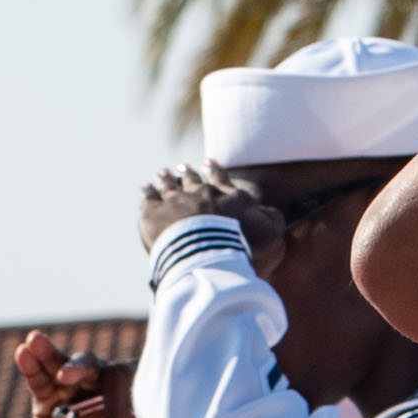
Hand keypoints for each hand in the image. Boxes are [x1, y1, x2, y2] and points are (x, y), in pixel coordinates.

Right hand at [13, 331, 141, 417]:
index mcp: (131, 385)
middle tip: (67, 377)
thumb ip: (139, 416)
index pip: (121, 380)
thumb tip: (148, 398)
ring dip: (48, 353)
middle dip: (79, 368)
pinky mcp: (49, 404)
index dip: (117, 404)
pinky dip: (31, 367)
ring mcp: (73, 391)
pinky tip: (23, 352)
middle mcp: (102, 381)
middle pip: (91, 365)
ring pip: (61, 366)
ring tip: (35, 340)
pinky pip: (40, 383)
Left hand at [136, 159, 271, 265]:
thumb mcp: (272, 233)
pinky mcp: (153, 214)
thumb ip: (272, 219)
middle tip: (182, 167)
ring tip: (162, 174)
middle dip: (187, 174)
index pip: (220, 180)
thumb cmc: (243, 247)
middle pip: (192, 181)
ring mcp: (175, 202)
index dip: (214, 171)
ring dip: (166, 179)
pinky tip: (145, 188)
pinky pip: (149, 198)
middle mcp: (201, 195)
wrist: (209, 255)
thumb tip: (269, 212)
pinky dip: (147, 192)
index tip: (207, 162)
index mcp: (227, 198)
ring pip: (169, 186)